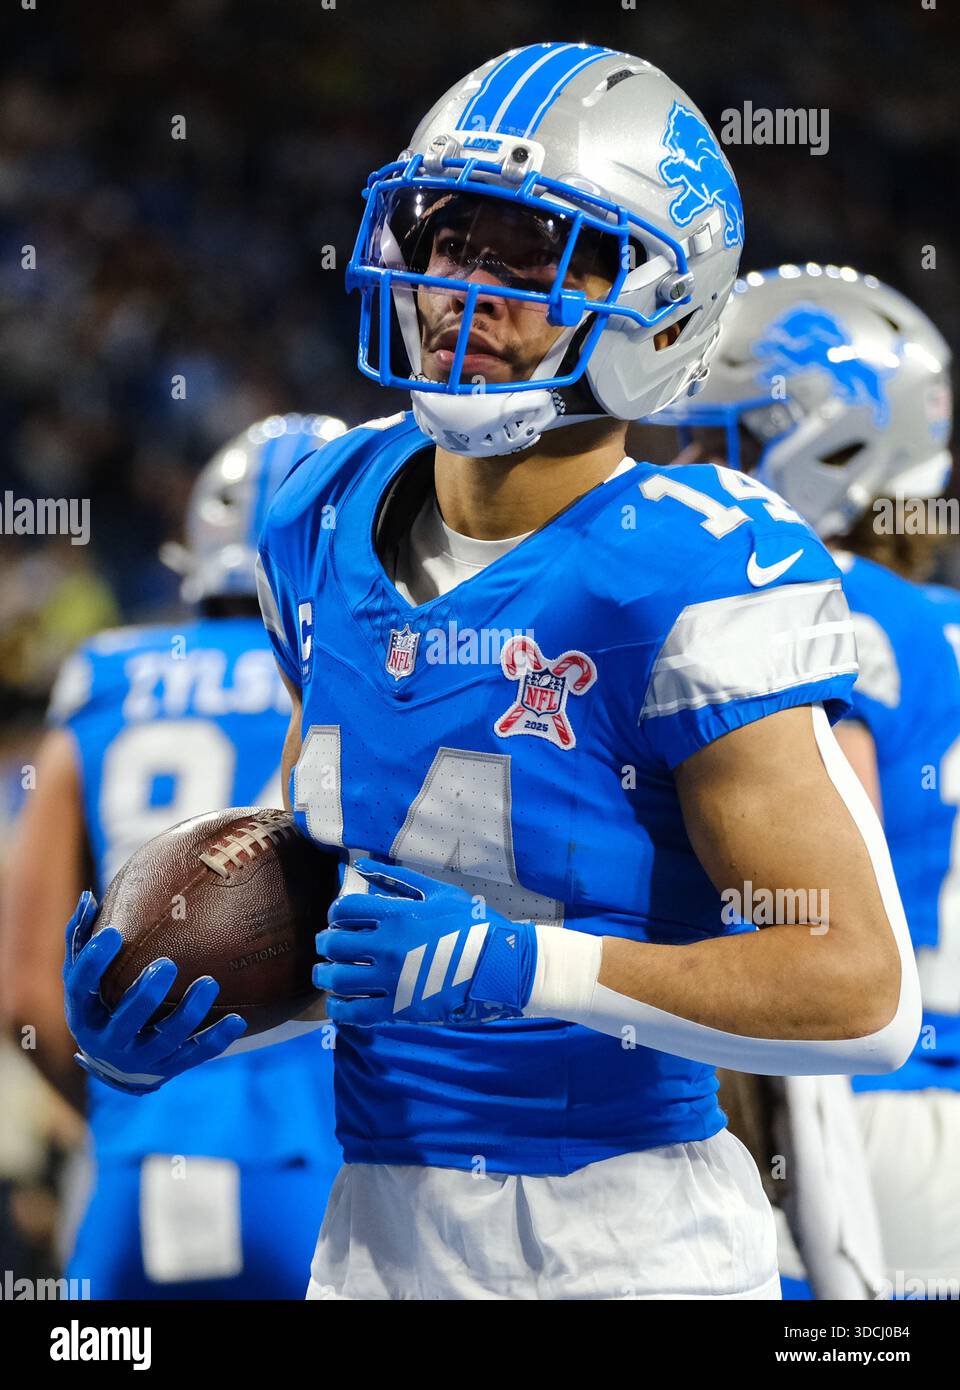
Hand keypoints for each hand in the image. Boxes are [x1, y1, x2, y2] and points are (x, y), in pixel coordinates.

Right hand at [63, 891, 246, 1094]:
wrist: (114, 1065)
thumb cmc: (100, 1005)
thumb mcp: (84, 979)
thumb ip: (82, 940)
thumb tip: (89, 897)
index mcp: (83, 1014)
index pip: (81, 989)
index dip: (93, 963)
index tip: (113, 933)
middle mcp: (108, 1042)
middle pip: (126, 1022)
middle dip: (146, 995)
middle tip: (167, 964)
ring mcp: (140, 1059)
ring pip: (166, 1040)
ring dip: (189, 1014)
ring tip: (209, 983)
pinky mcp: (168, 1067)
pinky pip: (195, 1055)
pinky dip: (217, 1039)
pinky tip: (237, 1021)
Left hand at [314, 859, 538, 1026]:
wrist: (501, 966)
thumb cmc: (472, 924)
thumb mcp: (438, 893)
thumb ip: (397, 879)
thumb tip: (361, 866)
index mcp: (397, 915)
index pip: (345, 911)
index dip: (335, 915)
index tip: (339, 921)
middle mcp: (388, 946)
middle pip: (334, 945)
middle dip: (325, 944)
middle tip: (328, 946)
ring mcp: (392, 980)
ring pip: (338, 980)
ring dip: (325, 976)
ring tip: (327, 975)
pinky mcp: (399, 1010)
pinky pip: (355, 1013)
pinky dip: (340, 1009)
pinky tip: (340, 1003)